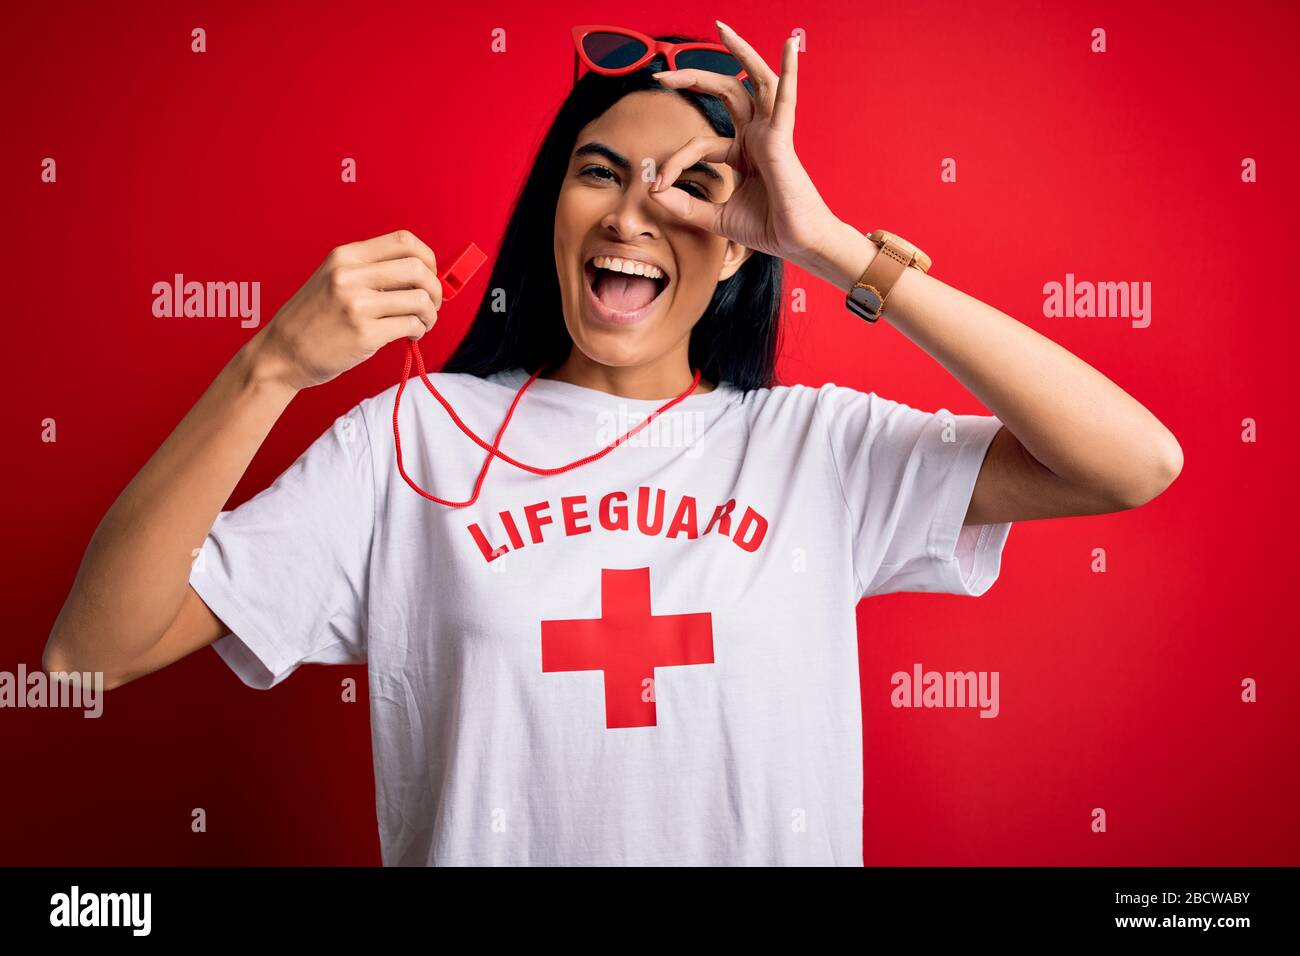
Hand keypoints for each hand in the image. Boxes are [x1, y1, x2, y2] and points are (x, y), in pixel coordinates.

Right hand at [246, 230, 442, 391]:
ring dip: (430, 314)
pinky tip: (409, 335)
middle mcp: (351, 276)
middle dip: (436, 289)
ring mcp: (357, 305)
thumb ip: (372, 272)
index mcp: (346, 257)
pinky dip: (419, 331)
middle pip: (419, 269)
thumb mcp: (334, 280)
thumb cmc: (314, 319)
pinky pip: (411, 325)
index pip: (404, 241)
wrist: (281, 353)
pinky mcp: (365, 334)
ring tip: (421, 323)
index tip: (430, 275)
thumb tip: (423, 274)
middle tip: (431, 304)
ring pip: (421, 299)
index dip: (428, 257)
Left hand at [648, 22, 841, 267]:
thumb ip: (685, 205)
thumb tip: (654, 192)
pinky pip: (784, 97)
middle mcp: (756, 137)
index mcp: (742, 153)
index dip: (674, 162)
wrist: (795, 243)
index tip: (657, 185)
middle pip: (725, 92)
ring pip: (754, 81)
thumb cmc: (766, 228)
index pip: (699, 145)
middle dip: (692, 78)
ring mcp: (771, 133)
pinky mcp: (781, 138)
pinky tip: (789, 44)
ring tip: (721, 28)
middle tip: (661, 76)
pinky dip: (789, 69)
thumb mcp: (714, 218)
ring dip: (739, 52)